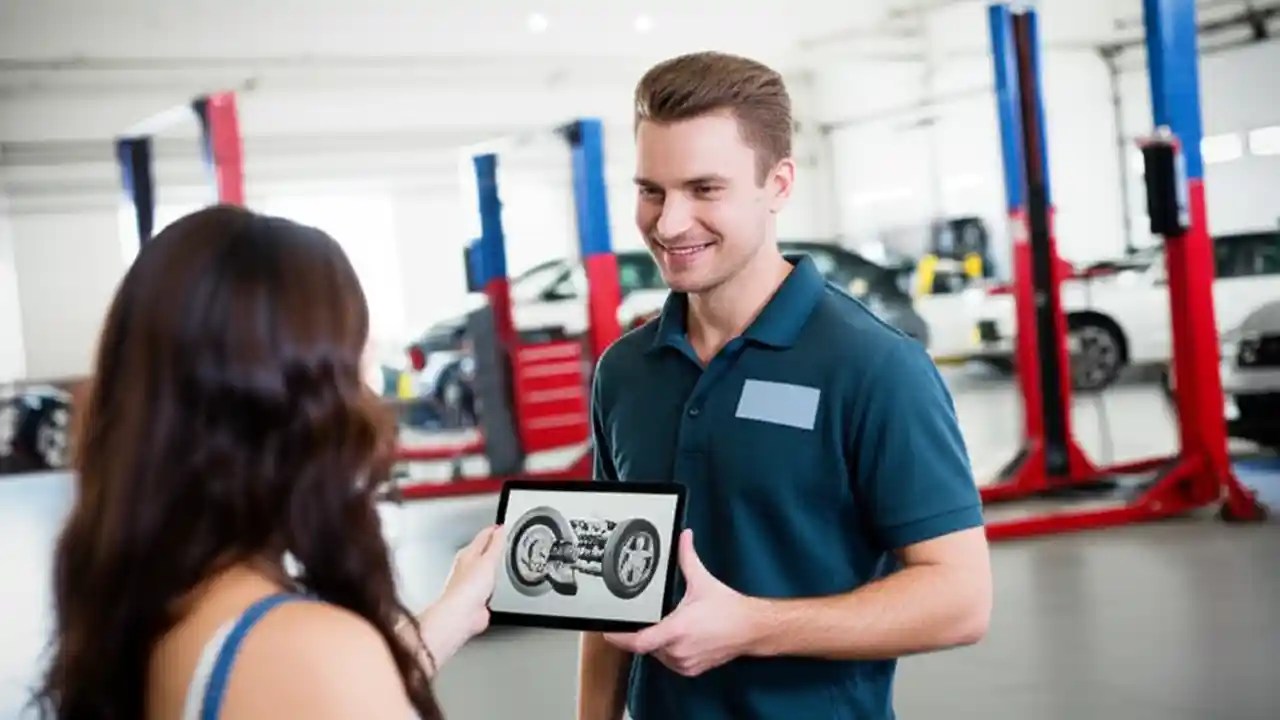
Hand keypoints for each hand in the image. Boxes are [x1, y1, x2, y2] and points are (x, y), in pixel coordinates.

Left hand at [417, 524, 505, 670]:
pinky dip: (494, 584)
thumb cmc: (467, 588)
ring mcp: (473, 584)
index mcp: (469, 554)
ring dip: (493, 566)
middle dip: (493, 546)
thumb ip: (496, 545)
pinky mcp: (478, 599)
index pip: (483, 537)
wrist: (462, 615)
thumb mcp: (488, 560)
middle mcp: (469, 568)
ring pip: (485, 569)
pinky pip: (489, 587)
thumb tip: (500, 529)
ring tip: (502, 561)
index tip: (503, 526)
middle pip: (482, 552)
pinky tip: (498, 585)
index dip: (494, 531)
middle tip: (503, 540)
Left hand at [603, 529, 761, 677]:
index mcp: (676, 630)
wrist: (752, 629)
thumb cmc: (729, 609)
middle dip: (641, 632)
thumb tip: (684, 537)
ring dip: (655, 641)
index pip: (638, 642)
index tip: (606, 631)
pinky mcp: (691, 669)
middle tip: (638, 618)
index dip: (619, 638)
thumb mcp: (703, 581)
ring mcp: (684, 663)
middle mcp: (677, 651)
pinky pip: (669, 661)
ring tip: (662, 624)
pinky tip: (674, 636)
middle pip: (645, 646)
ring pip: (656, 654)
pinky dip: (667, 650)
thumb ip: (688, 557)